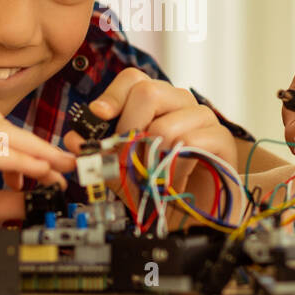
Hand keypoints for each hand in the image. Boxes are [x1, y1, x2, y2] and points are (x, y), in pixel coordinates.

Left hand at [63, 68, 238, 225]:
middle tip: (128, 157)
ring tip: (154, 176)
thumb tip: (73, 140)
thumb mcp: (119, 170)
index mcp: (157, 100)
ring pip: (166, 125)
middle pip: (149, 93)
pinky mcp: (222, 139)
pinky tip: (176, 180)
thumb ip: (97, 154)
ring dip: (152, 159)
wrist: (192, 215)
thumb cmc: (158, 185)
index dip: (113, 95)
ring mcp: (204, 118)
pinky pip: (191, 143)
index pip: (134, 79)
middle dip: (129, 130)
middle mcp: (181, 102)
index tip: (99, 115)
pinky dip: (175, 168)